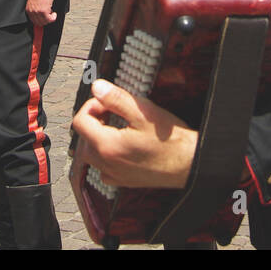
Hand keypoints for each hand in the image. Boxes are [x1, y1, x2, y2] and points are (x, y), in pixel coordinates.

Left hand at [26, 0, 57, 26]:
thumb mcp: (35, 2)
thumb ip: (36, 9)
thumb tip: (41, 16)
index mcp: (29, 9)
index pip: (34, 21)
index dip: (40, 22)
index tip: (44, 21)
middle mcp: (32, 12)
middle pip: (39, 23)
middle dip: (45, 21)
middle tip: (49, 17)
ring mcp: (37, 12)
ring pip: (44, 22)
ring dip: (50, 19)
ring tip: (52, 14)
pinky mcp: (43, 11)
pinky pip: (49, 19)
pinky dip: (53, 18)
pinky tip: (54, 14)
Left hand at [71, 80, 196, 188]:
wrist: (190, 164)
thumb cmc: (170, 140)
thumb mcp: (144, 112)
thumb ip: (117, 99)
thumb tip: (97, 87)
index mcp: (108, 145)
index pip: (80, 122)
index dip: (90, 106)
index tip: (106, 102)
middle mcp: (107, 164)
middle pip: (83, 138)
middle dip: (94, 121)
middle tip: (112, 111)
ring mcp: (115, 175)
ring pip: (92, 155)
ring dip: (98, 138)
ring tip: (117, 126)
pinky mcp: (124, 182)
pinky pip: (104, 169)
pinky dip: (106, 156)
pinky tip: (122, 147)